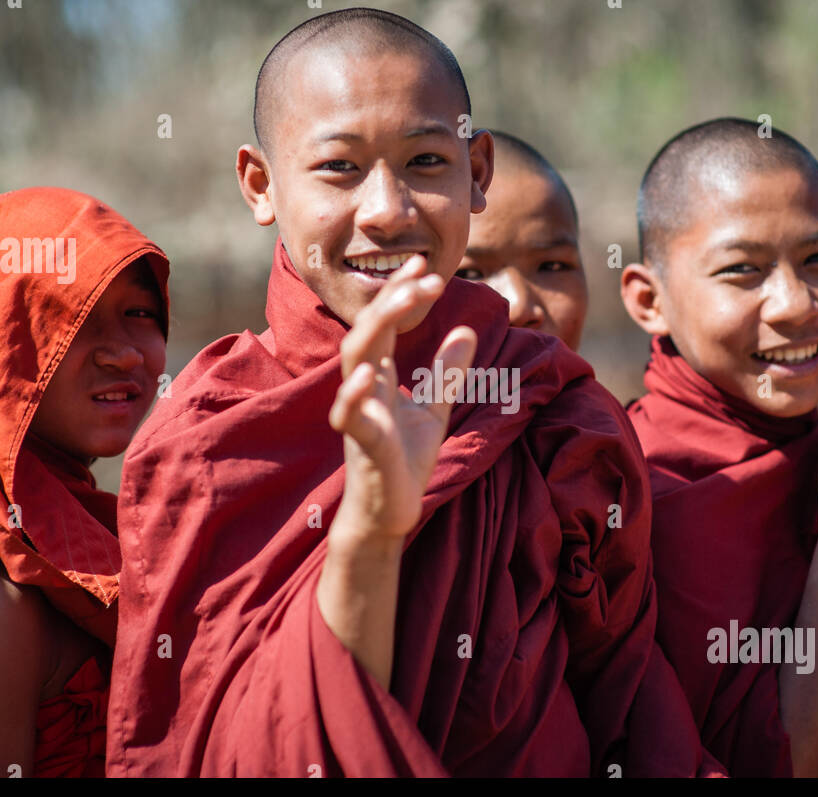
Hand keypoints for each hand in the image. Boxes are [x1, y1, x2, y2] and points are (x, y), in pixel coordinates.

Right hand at [328, 254, 477, 541]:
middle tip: (422, 272)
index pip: (387, 323)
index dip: (401, 293)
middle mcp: (364, 387)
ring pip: (355, 359)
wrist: (392, 511)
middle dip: (392, 298)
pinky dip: (356, 393)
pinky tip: (373, 371)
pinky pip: (350, 414)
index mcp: (380, 376)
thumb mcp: (434, 408)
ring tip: (403, 300)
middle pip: (369, 330)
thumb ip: (447, 372)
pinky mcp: (361, 443)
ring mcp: (358, 413)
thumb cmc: (405, 460)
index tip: (424, 264)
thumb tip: (467, 331)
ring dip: (377, 327)